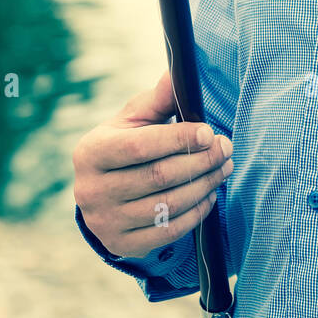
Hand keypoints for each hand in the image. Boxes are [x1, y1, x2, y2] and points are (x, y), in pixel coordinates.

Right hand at [73, 70, 233, 258]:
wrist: (101, 192)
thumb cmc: (125, 145)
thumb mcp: (133, 119)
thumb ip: (158, 99)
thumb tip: (177, 72)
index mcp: (91, 152)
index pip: (140, 146)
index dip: (178, 139)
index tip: (209, 132)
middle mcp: (91, 190)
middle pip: (159, 176)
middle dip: (200, 161)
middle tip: (226, 148)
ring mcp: (105, 221)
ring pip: (167, 204)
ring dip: (204, 185)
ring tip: (224, 167)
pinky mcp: (122, 244)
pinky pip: (169, 230)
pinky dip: (196, 212)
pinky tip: (210, 194)